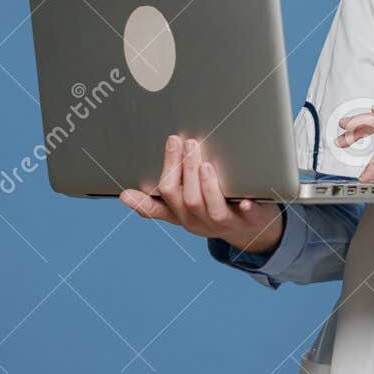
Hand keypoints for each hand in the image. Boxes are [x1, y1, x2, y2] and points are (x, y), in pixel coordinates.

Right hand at [119, 135, 283, 253]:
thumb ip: (158, 202)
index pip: (161, 202)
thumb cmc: (212, 210)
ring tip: (205, 164)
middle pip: (186, 200)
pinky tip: (246, 199)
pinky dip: (247, 208)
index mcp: (182, 215)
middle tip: (187, 144)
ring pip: (211, 208)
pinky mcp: (250, 221)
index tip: (126, 191)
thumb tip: (124, 196)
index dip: (144, 198)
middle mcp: (200, 221)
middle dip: (184, 171)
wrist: (250, 230)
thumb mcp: (182, 210)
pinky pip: (247, 217)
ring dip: (206, 186)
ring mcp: (224, 222)